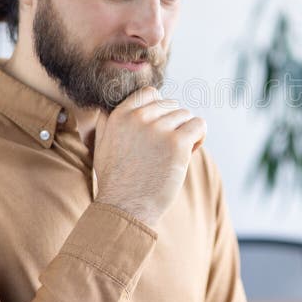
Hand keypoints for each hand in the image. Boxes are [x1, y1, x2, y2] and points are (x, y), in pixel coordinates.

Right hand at [92, 86, 205, 226]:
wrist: (125, 208)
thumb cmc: (116, 181)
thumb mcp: (102, 145)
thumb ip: (108, 121)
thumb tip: (115, 106)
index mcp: (119, 115)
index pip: (150, 93)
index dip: (160, 109)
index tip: (159, 129)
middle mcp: (138, 117)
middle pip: (171, 105)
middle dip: (173, 124)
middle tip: (165, 149)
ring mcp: (158, 129)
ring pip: (186, 115)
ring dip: (185, 133)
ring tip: (174, 155)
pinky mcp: (176, 143)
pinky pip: (199, 125)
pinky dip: (199, 138)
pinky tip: (188, 153)